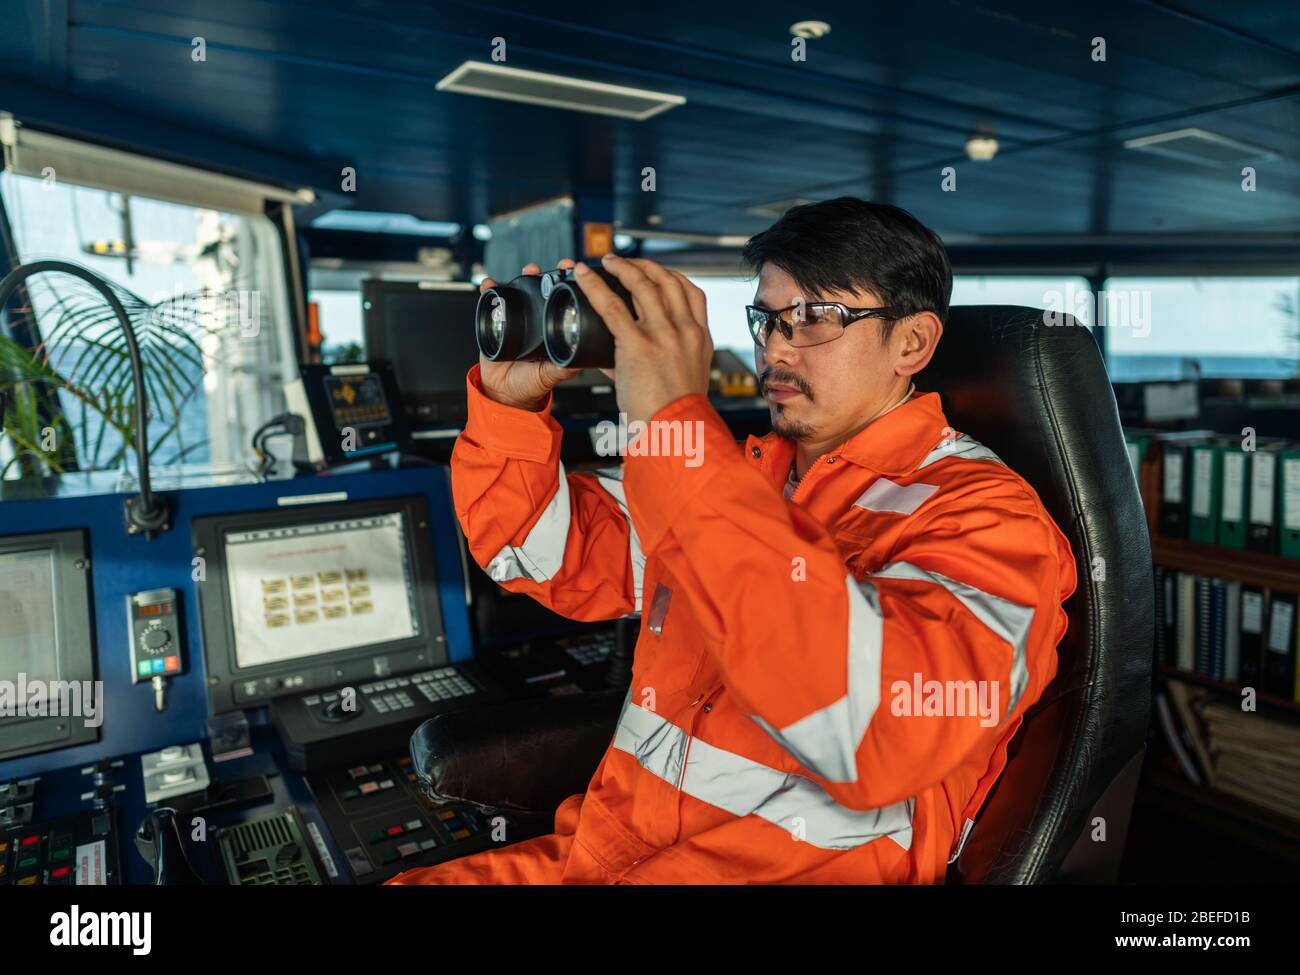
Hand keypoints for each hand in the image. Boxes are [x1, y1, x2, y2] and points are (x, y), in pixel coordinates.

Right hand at [477, 260, 580, 410]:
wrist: (504, 393)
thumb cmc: (531, 385)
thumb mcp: (551, 375)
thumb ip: (564, 368)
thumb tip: (582, 359)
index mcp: (552, 330)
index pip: (560, 302)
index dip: (565, 285)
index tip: (570, 272)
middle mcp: (536, 322)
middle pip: (540, 291)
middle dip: (543, 275)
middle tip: (544, 268)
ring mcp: (516, 321)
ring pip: (518, 294)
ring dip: (520, 279)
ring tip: (525, 271)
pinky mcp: (496, 324)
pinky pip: (492, 304)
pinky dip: (489, 291)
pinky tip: (489, 285)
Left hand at [572, 255, 711, 427]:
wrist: (675, 432)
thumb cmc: (675, 415)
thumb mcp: (680, 381)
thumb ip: (656, 363)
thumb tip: (616, 361)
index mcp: (700, 339)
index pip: (692, 292)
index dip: (670, 276)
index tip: (654, 272)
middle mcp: (686, 331)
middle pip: (668, 280)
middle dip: (644, 265)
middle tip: (624, 263)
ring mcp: (664, 335)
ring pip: (643, 285)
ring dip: (622, 267)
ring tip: (605, 262)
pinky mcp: (638, 344)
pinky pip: (613, 306)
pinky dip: (596, 287)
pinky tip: (584, 278)